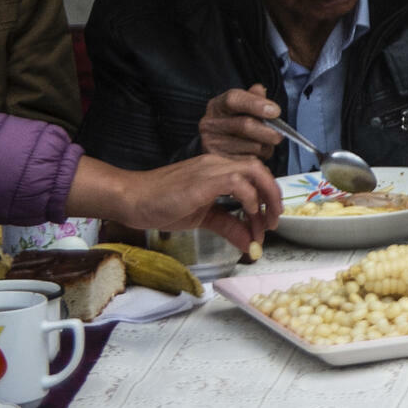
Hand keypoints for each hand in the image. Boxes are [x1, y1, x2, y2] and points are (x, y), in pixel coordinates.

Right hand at [69, 152, 281, 253]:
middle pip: (261, 170)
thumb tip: (250, 244)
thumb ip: (229, 226)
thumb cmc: (162, 205)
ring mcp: (212, 168)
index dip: (268, 196)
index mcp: (219, 169)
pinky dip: (250, 198)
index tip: (269, 221)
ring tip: (266, 222)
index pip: (255, 175)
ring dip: (267, 197)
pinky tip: (249, 214)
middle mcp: (219, 163)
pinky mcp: (204, 179)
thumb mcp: (203, 218)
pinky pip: (237, 182)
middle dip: (274, 196)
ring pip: (254, 171)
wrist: (132, 199)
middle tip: (275, 221)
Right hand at [198, 85, 282, 159]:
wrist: (217, 145)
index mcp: (218, 105)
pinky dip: (260, 158)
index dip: (256, 104)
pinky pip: (250, 161)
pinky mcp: (219, 162)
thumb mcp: (242, 106)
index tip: (275, 111)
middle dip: (270, 131)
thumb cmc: (235, 122)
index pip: (234, 100)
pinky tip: (257, 154)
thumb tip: (260, 90)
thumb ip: (254, 97)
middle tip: (280, 134)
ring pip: (252, 146)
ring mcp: (212, 143)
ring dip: (266, 147)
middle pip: (246, 125)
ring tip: (265, 144)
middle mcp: (210, 124)